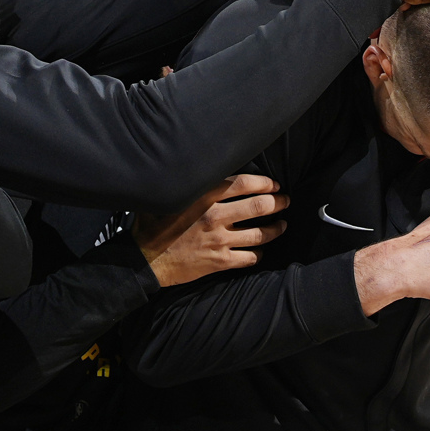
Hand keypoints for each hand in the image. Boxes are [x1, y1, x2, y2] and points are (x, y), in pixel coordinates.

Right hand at [132, 174, 287, 286]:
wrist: (145, 260)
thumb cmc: (153, 226)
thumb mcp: (168, 197)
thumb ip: (186, 185)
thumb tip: (196, 169)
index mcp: (204, 197)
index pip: (244, 183)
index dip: (265, 183)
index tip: (273, 184)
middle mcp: (215, 216)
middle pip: (260, 206)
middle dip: (278, 202)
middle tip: (285, 201)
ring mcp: (219, 240)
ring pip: (261, 234)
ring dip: (276, 229)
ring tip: (281, 225)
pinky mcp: (220, 261)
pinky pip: (250, 257)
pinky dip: (259, 253)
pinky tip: (260, 251)